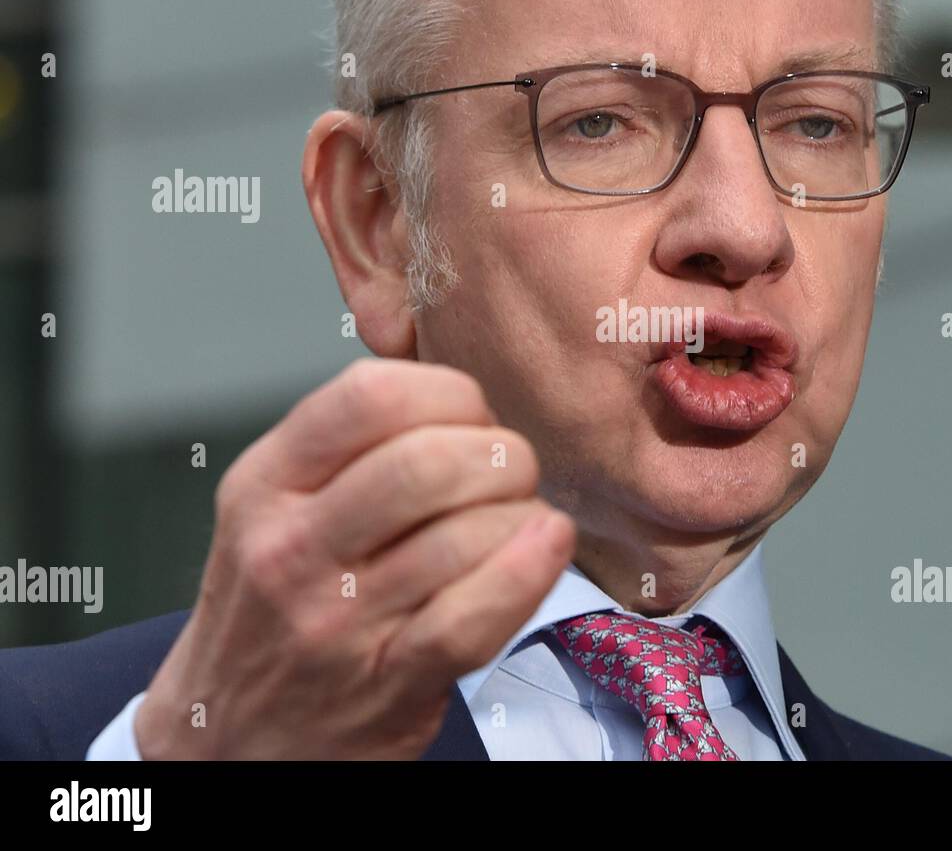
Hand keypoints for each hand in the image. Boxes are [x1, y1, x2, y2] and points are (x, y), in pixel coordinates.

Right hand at [134, 358, 574, 758]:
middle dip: (499, 453)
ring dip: (520, 514)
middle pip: (427, 462)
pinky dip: (527, 571)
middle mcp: (292, 549)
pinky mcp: (388, 683)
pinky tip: (546, 545)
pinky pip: (472, 616)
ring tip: (521, 520)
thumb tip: (458, 398)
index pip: (370, 397)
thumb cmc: (269, 610)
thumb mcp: (272, 508)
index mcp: (265, 486)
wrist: (226, 739)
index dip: (447, 392)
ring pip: (462, 534)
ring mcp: (338, 623)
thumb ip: (348, 446)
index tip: (470, 415)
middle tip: (511, 470)